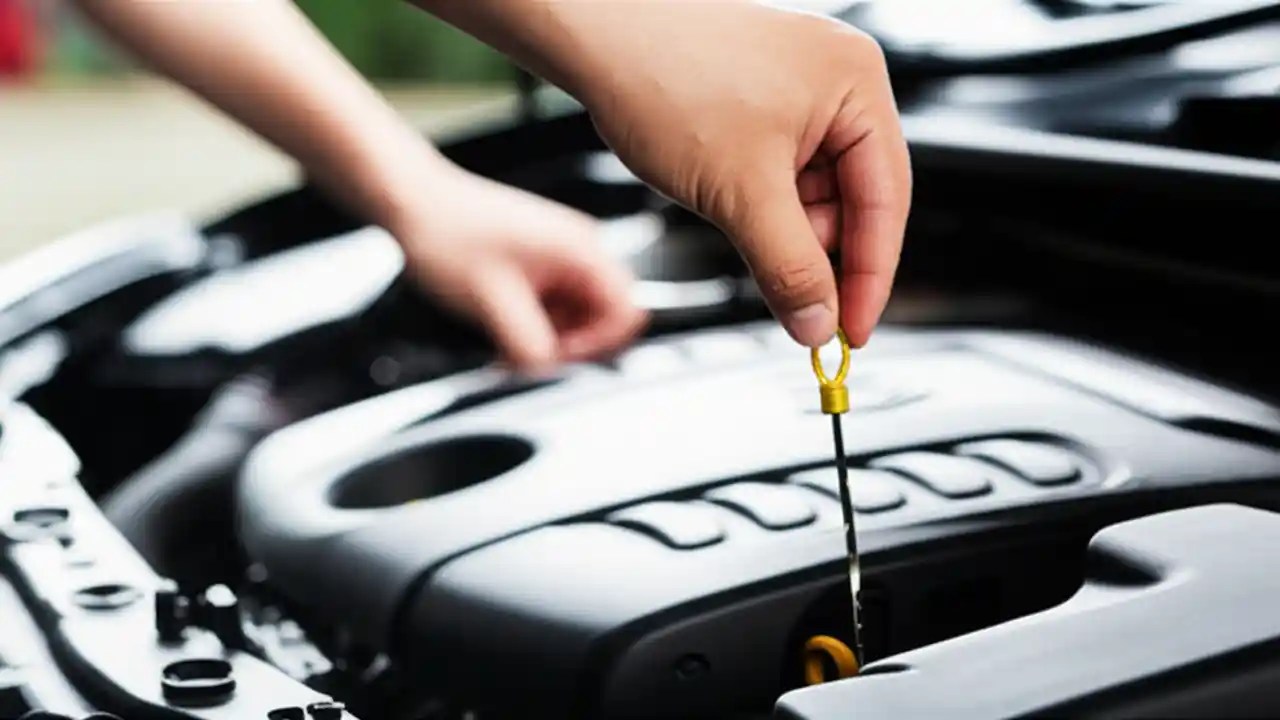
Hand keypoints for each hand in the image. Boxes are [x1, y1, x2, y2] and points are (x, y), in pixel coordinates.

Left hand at [388, 167, 647, 373]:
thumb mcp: (492, 302)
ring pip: (577, 316)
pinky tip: (502, 327)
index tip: (557, 355)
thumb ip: (529, 344)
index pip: (626, 312)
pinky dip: (534, 324)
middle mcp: (578, 250)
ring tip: (505, 341)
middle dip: (570, 344)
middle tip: (529, 354)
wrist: (412, 201)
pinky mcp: (539, 263)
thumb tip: (547, 368)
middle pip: (604, 317)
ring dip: (548, 337)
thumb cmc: (447, 233)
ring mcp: (560, 255)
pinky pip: (554, 306)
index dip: (597, 344)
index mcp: (579, 250)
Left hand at [562, 3, 911, 348]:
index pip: (886, 201)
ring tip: (742, 233)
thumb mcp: (740, 192)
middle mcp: (837, 81)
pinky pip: (779, 173)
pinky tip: (733, 213)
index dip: (871, 277)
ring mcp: (797, 91)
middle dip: (819, 253)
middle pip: (853, 199)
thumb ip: (789, 268)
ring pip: (812, 192)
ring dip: (785, 231)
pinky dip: (762, 207)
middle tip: (796, 304)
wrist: (592, 36)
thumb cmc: (664, 77)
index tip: (852, 332)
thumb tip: (819, 325)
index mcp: (856, 84)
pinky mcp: (759, 102)